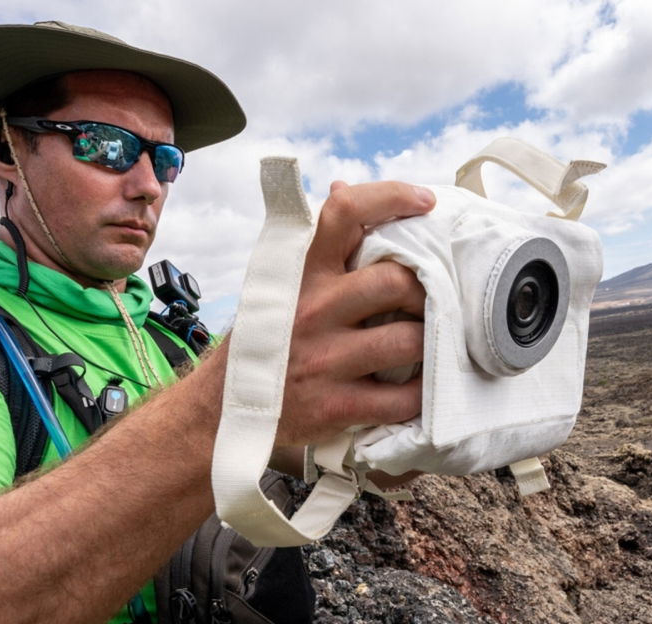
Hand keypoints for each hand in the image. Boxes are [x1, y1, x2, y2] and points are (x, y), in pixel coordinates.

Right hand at [274, 180, 434, 445]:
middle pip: (396, 281)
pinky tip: (418, 386)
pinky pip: (402, 398)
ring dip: (430, 342)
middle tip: (429, 302)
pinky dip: (422, 394)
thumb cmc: (265, 336)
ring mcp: (325, 360)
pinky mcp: (336, 407)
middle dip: (426, 292)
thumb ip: (317, 243)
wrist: (221, 409)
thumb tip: (342, 187)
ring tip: (428, 344)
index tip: (425, 202)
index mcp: (300, 270)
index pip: (345, 211)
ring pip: (409, 340)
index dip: (392, 197)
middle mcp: (312, 309)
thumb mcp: (278, 282)